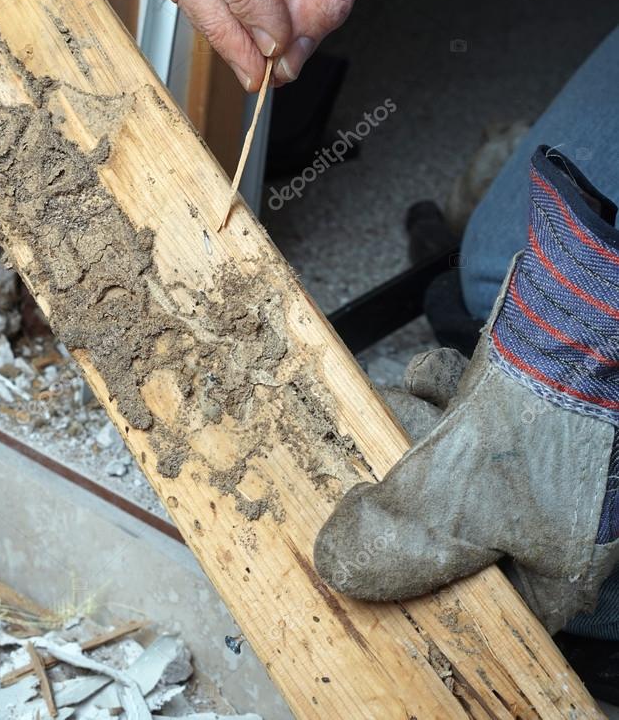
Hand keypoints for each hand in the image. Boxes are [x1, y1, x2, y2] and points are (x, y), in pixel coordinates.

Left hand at [315, 146, 618, 632]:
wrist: (587, 314)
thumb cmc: (542, 423)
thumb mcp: (451, 502)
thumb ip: (395, 541)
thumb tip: (339, 566)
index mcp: (557, 565)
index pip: (488, 611)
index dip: (427, 600)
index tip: (373, 577)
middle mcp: (555, 515)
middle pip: (464, 532)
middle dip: (409, 506)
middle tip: (363, 495)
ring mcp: (546, 456)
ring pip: (465, 463)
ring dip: (418, 439)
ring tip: (386, 417)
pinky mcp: (534, 404)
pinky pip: (477, 412)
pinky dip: (444, 394)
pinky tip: (420, 376)